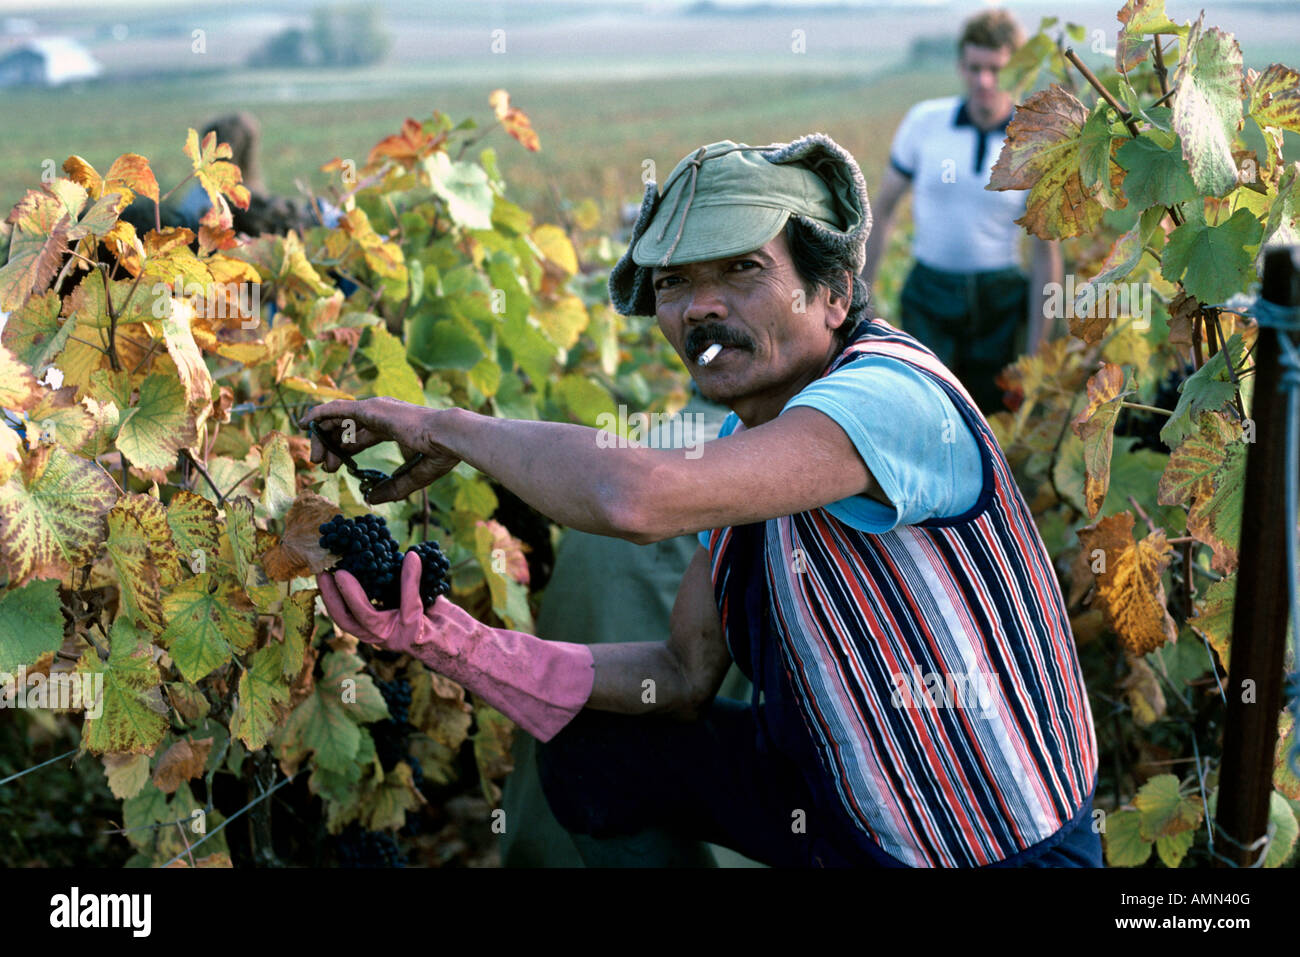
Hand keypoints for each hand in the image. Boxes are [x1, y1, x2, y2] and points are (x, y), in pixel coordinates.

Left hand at [301, 397, 459, 502]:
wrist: (446, 438)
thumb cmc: (437, 455)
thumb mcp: (411, 477)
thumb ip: (392, 488)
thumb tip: (371, 499)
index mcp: (392, 426)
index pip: (360, 435)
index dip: (345, 450)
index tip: (335, 467)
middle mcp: (381, 413)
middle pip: (346, 429)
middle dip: (332, 447)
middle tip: (323, 466)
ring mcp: (374, 408)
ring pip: (337, 419)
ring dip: (323, 436)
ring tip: (315, 457)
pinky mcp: (368, 408)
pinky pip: (335, 409)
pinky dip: (318, 414)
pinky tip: (304, 422)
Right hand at [318, 550, 595, 741]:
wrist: (473, 647)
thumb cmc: (444, 622)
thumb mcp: (415, 600)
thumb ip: (398, 587)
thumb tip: (390, 556)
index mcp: (381, 629)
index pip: (347, 617)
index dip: (331, 597)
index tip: (324, 570)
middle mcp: (386, 638)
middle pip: (347, 621)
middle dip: (331, 597)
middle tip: (324, 568)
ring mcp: (400, 638)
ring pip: (366, 619)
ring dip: (354, 593)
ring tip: (345, 569)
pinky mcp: (419, 633)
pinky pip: (408, 603)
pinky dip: (410, 579)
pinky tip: (412, 557)